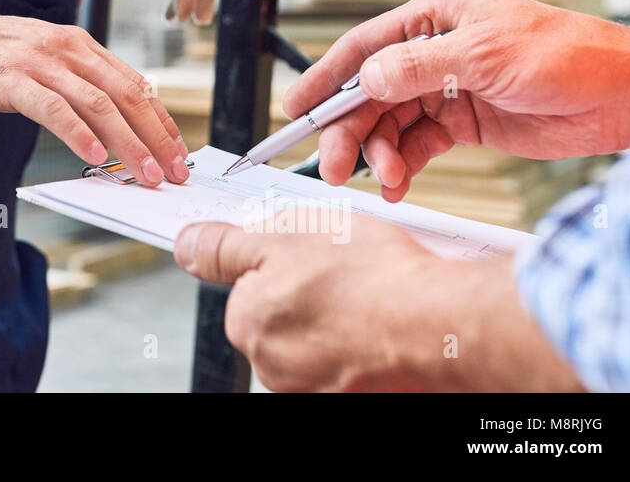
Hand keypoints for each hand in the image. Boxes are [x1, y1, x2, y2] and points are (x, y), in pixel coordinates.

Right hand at [0, 0, 190, 185]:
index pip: (134, 84)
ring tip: (144, 174)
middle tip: (174, 171)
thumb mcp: (42, 59)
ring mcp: (40, 63)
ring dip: (128, 143)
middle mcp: (67, 49)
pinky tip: (93, 157)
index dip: (161, 120)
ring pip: (98, 105)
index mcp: (79, 44)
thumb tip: (110, 120)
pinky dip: (78, 133)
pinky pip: (54, 109)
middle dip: (156, 138)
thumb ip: (75, 81)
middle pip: (126, 96)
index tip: (178, 151)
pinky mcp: (13, 80)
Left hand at [172, 214, 585, 390]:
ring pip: (319, 336)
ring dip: (341, 314)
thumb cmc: (372, 279)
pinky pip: (351, 358)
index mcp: (248, 321)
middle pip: (282, 313)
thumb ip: (226, 246)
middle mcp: (273, 364)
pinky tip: (386, 320)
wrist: (442, 326)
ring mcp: (314, 386)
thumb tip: (187, 246)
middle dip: (310, 289)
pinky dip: (366, 339)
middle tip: (347, 268)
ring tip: (374, 293)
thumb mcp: (284, 236)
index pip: (246, 285)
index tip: (313, 256)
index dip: (280, 259)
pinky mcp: (354, 394)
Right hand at [284, 0, 629, 200]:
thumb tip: (366, 79)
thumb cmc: (569, 54)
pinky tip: (398, 182)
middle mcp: (433, 53)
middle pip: (369, 93)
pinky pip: (417, 146)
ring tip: (383, 178)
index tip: (296, 110)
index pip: (363, 48)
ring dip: (378, 153)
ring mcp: (447, 90)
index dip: (325, 79)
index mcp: (432, 19)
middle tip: (333, 164)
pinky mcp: (464, 124)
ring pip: (389, 123)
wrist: (624, 96)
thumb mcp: (484, 54)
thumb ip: (417, 67)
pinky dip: (403, 166)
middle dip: (348, 129)